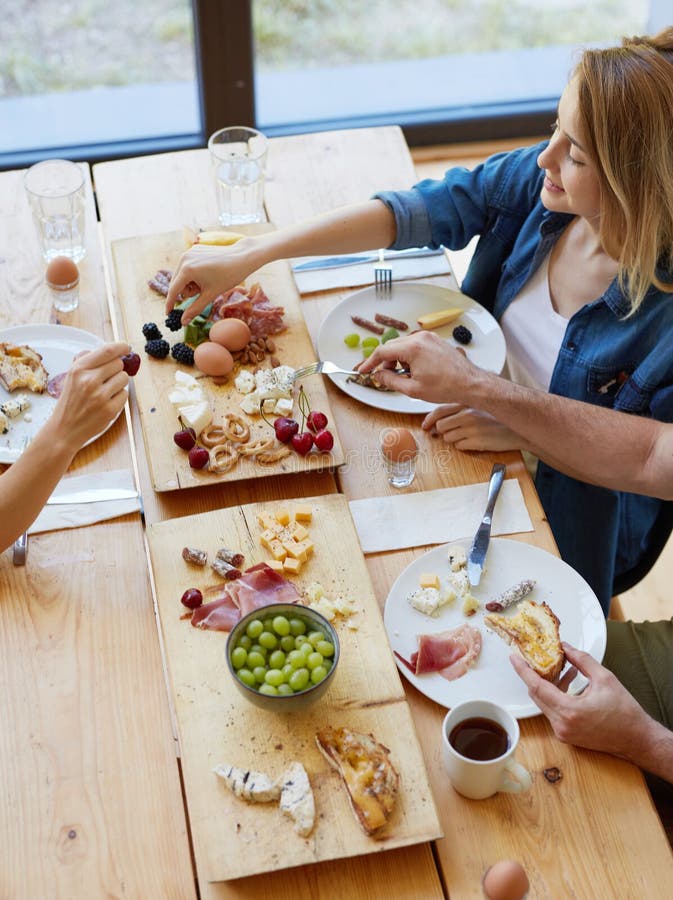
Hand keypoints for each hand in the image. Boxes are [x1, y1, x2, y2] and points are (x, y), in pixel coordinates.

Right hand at [47, 342, 130, 449]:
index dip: (121, 347)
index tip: (126, 347)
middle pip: (118, 364)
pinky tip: (106, 402)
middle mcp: (89, 380)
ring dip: (118, 383)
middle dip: (116, 369)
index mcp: (79, 369)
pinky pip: (125, 394)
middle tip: (107, 378)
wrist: (65, 429)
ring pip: (124, 378)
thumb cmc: (70, 401)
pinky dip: (119, 397)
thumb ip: (86, 360)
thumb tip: (111, 350)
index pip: (107, 351)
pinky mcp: (110, 410)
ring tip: (105, 391)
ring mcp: (100, 396)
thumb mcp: (71, 376)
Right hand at [165, 239, 260, 322]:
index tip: (168, 314)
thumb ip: (195, 309)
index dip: (171, 304)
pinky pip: (187, 267)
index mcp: (187, 269)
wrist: (242, 258)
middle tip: (202, 291)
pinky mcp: (194, 250)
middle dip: (187, 291)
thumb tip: (183, 322)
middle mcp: (184, 258)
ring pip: (182, 275)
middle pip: (176, 283)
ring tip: (206, 282)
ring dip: (190, 283)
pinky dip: (194, 274)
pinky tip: (207, 273)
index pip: (174, 290)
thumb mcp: (210, 295)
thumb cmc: (228, 276)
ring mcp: (188, 252)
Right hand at [356, 330, 481, 403]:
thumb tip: (378, 375)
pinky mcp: (436, 341)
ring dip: (398, 359)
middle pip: (392, 346)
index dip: (370, 362)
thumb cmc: (445, 387)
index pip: (382, 351)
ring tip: (405, 377)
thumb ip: (390, 381)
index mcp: (412, 348)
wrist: (471, 384)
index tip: (363, 370)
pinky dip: (410, 356)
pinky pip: (415, 345)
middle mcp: (420, 337)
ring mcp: (429, 338)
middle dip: (385, 362)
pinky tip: (415, 371)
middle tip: (385, 377)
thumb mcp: (413, 389)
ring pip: (404, 346)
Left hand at [423, 404, 522, 450]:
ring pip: (448, 438)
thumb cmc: (500, 418)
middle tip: (452, 432)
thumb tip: (442, 416)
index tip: (425, 425)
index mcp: (467, 403)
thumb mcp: (481, 405)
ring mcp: (471, 428)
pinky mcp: (476, 441)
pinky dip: (464, 446)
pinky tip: (474, 441)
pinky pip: (459, 447)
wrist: (518, 429)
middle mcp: (467, 414)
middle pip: (441, 426)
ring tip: (468, 436)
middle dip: (443, 432)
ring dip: (454, 439)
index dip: (429, 420)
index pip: (439, 411)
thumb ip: (462, 407)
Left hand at [510, 643, 653, 761]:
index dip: (523, 671)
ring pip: (544, 703)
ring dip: (548, 685)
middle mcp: (562, 725)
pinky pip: (553, 711)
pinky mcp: (566, 735)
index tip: (514, 658)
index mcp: (569, 711)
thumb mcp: (604, 678)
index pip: (537, 687)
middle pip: (537, 695)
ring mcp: (563, 733)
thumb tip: (565, 648)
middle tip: (534, 658)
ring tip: (561, 668)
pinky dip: (556, 696)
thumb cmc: (625, 712)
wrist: (637, 739)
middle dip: (535, 675)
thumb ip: (581, 660)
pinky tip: (568, 682)